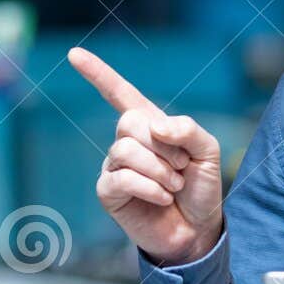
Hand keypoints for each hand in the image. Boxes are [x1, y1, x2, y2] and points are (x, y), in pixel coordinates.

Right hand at [68, 47, 223, 266]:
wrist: (199, 230)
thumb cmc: (201, 188)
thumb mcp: (208, 152)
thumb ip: (188, 129)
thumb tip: (155, 126)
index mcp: (149, 125)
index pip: (120, 93)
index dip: (98, 74)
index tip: (74, 54)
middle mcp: (127, 143)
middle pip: (129, 122)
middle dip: (164, 145)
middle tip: (181, 167)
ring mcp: (115, 167)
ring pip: (126, 149)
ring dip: (160, 169)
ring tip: (174, 186)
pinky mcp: (109, 192)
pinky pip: (124, 178)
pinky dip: (151, 187)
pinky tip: (162, 198)